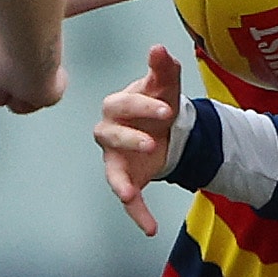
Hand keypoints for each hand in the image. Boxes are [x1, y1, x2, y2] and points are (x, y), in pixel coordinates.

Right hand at [94, 45, 186, 236]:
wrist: (167, 128)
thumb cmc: (158, 102)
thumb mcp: (166, 85)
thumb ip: (164, 68)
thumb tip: (159, 48)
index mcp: (119, 106)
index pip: (124, 104)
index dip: (143, 107)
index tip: (168, 110)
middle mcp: (111, 132)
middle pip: (109, 134)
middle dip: (129, 138)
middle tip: (153, 142)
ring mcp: (116, 157)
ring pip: (111, 170)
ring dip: (120, 182)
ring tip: (129, 194)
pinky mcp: (126, 178)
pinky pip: (128, 198)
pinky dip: (137, 214)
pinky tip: (150, 228)